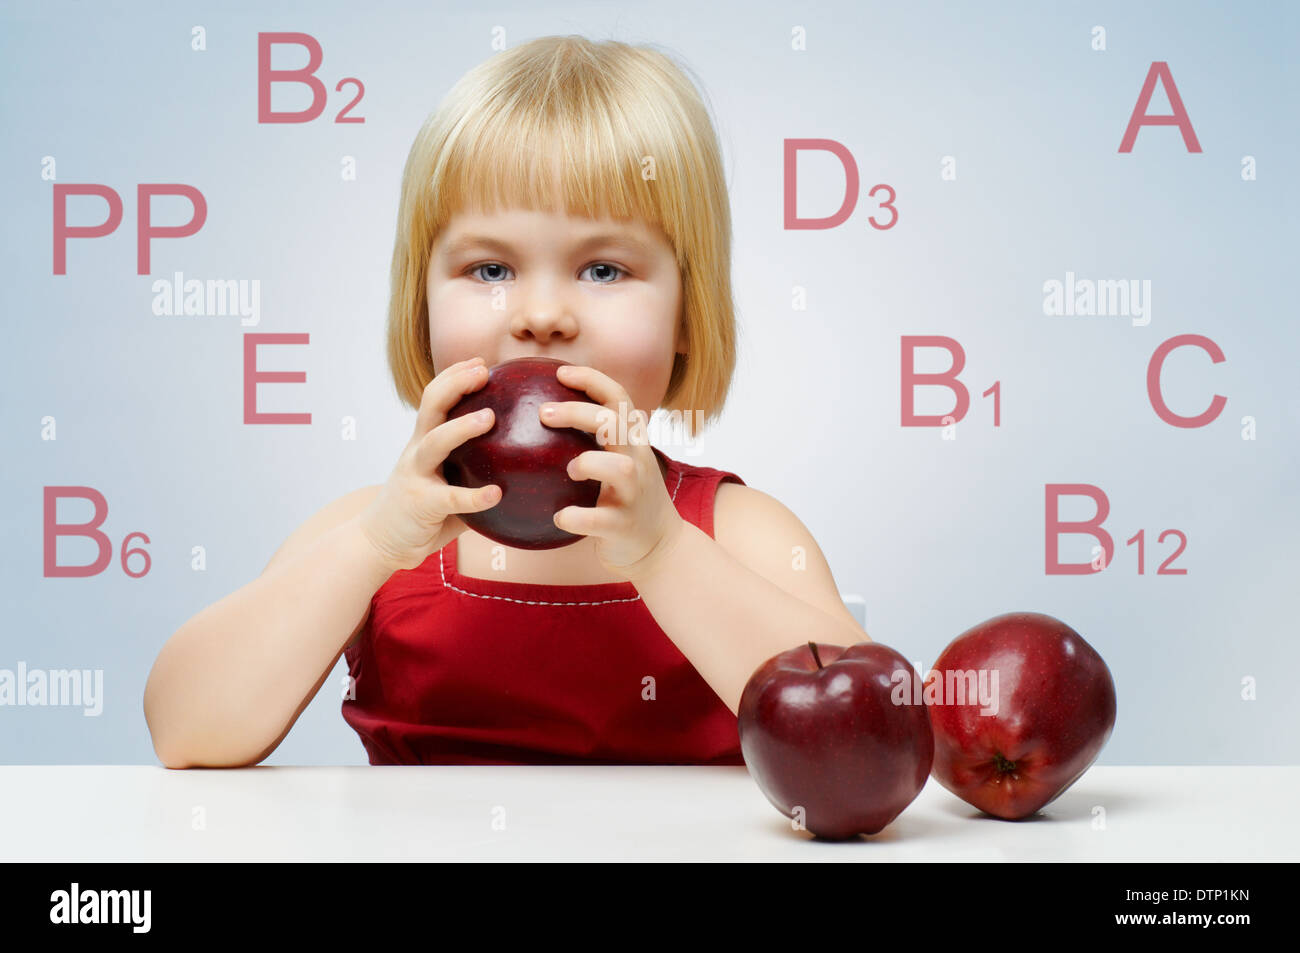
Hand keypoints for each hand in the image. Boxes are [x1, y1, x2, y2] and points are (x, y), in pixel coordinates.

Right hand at [356, 356, 501, 571]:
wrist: (381, 542)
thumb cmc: (423, 509)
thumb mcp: (447, 480)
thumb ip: (475, 469)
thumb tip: (525, 463)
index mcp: (425, 441)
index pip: (437, 397)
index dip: (455, 375)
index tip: (482, 361)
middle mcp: (418, 451)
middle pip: (432, 406)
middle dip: (456, 384)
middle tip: (484, 371)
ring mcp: (416, 475)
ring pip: (436, 442)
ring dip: (462, 428)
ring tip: (491, 418)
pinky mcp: (421, 504)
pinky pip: (450, 498)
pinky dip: (474, 496)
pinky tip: (496, 494)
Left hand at [539, 364, 685, 581]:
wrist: (660, 544)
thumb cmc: (627, 495)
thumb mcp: (620, 458)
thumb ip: (596, 436)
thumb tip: (544, 408)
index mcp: (633, 440)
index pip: (618, 398)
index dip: (591, 380)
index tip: (559, 372)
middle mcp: (637, 460)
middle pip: (614, 423)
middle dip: (578, 413)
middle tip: (543, 413)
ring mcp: (633, 493)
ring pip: (618, 467)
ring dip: (588, 463)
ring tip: (569, 470)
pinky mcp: (624, 525)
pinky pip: (598, 519)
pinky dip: (575, 517)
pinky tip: (558, 517)